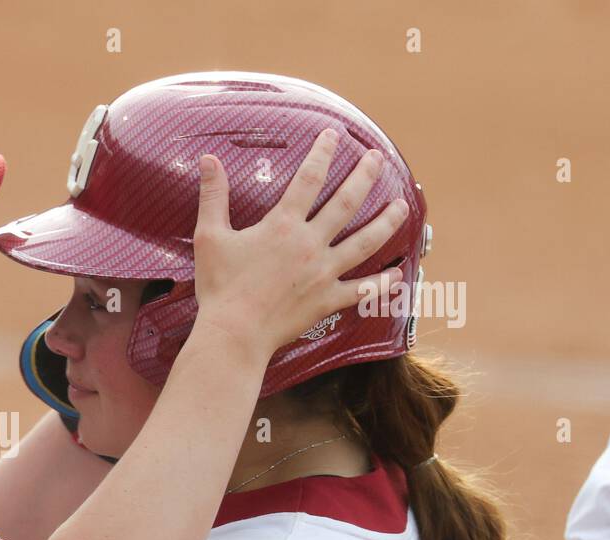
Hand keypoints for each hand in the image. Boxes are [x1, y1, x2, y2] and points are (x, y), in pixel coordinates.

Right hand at [191, 128, 409, 360]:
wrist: (234, 333)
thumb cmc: (220, 287)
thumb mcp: (209, 236)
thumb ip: (213, 196)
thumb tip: (208, 160)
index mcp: (283, 225)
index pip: (309, 179)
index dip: (322, 153)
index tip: (334, 135)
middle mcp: (310, 244)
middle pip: (347, 203)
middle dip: (365, 175)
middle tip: (377, 157)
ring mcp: (323, 273)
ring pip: (365, 242)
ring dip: (386, 221)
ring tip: (401, 205)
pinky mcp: (327, 300)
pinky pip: (362, 290)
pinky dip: (382, 283)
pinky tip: (397, 273)